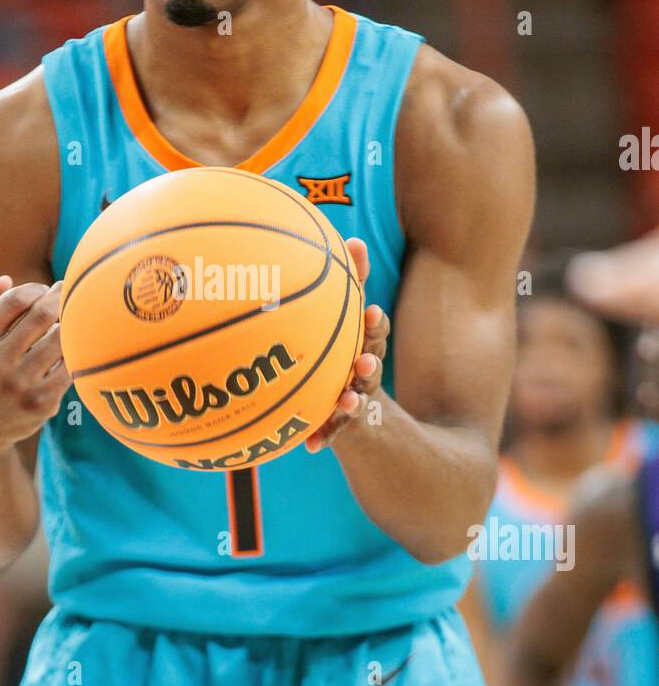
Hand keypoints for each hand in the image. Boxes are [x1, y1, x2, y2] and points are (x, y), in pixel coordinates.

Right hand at [0, 277, 70, 466]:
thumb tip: (6, 280)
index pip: (13, 300)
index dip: (33, 289)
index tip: (40, 290)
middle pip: (41, 316)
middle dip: (58, 297)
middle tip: (65, 292)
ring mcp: (20, 388)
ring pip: (60, 338)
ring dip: (69, 321)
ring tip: (69, 316)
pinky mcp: (42, 404)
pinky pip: (70, 365)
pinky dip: (74, 349)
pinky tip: (72, 343)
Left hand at [305, 237, 388, 452]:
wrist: (364, 415)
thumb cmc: (346, 352)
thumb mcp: (349, 321)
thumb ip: (351, 282)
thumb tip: (354, 238)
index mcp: (365, 346)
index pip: (374, 335)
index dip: (375, 326)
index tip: (371, 314)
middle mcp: (365, 374)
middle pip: (372, 369)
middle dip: (370, 365)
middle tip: (364, 363)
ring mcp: (355, 401)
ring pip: (356, 401)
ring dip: (352, 401)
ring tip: (348, 401)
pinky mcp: (342, 427)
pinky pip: (331, 433)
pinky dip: (322, 437)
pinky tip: (311, 446)